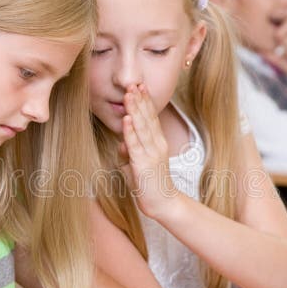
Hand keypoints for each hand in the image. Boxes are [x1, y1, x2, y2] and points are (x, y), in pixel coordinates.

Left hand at [121, 84, 179, 219]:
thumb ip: (130, 153)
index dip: (145, 102)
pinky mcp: (144, 164)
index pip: (151, 118)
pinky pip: (135, 144)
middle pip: (147, 118)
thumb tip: (122, 144)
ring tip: (129, 94)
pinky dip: (130, 131)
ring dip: (134, 109)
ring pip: (141, 127)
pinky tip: (127, 118)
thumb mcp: (138, 165)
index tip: (140, 87)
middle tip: (134, 83)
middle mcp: (157, 144)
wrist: (164, 203)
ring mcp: (151, 154)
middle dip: (139, 100)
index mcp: (157, 143)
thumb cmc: (150, 185)